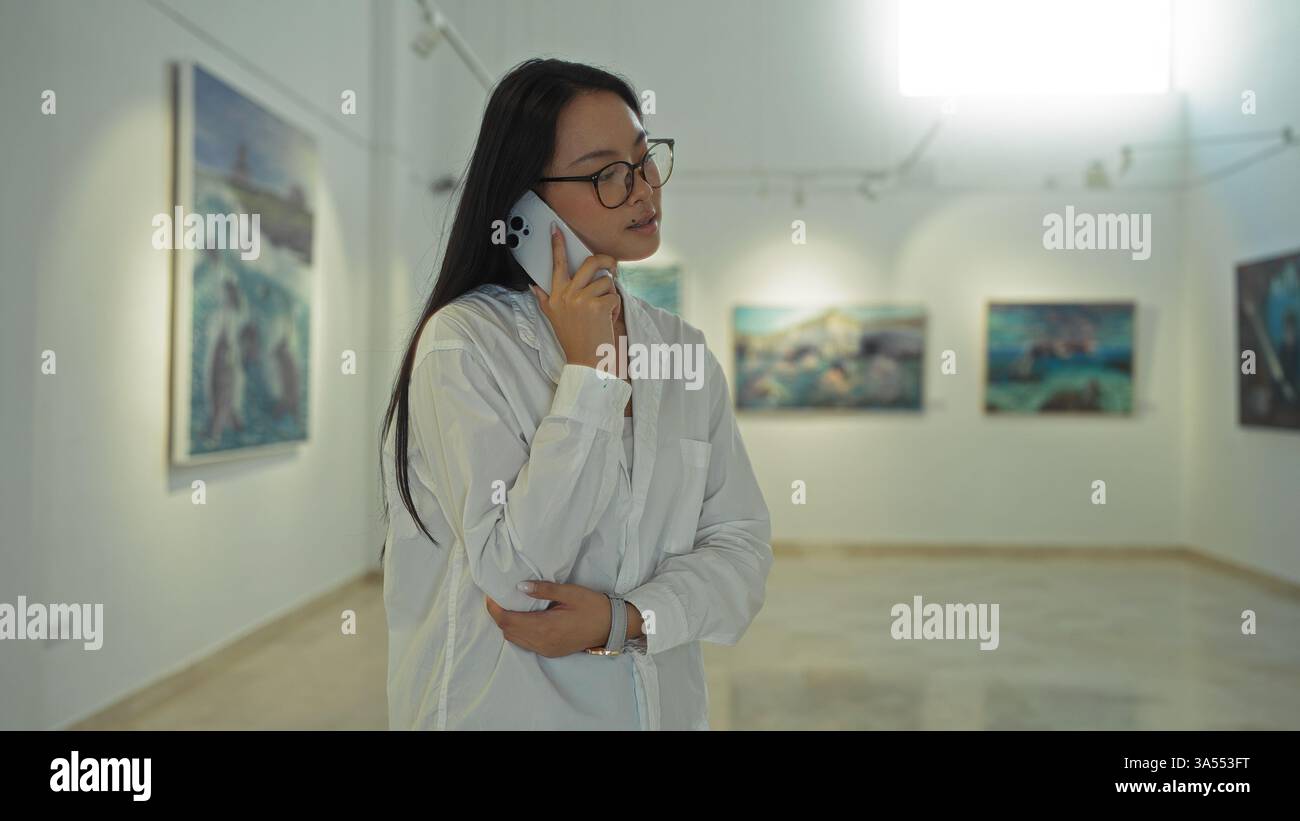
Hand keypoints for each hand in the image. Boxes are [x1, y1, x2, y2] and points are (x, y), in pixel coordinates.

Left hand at [484, 581, 638, 657]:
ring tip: (508, 605)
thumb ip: (544, 589)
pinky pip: (525, 643)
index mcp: (545, 627)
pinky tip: (522, 618)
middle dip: (499, 615)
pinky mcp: (550, 652)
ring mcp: (546, 649)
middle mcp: (542, 643)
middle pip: (508, 631)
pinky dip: (518, 631)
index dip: (495, 609)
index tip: (491, 595)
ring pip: (515, 639)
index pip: (509, 621)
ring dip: (508, 624)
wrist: (612, 626)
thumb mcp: (570, 592)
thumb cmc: (593, 606)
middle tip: (498, 597)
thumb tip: (520, 586)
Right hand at [531, 223, 619, 371]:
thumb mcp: (553, 318)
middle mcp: (566, 295)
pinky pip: (614, 295)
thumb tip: (534, 286)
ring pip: (605, 281)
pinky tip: (608, 318)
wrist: (586, 360)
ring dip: (610, 294)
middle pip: (590, 263)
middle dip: (605, 261)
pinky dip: (615, 306)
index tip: (556, 228)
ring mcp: (581, 299)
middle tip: (611, 266)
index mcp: (555, 295)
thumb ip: (544, 300)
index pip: (556, 264)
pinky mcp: (597, 306)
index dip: (557, 245)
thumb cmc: (573, 339)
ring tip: (603, 310)